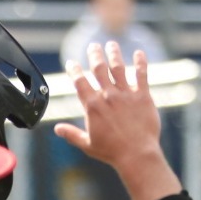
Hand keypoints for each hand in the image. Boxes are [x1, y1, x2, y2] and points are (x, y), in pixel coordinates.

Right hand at [54, 43, 163, 171]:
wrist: (137, 154)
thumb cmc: (112, 152)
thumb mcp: (87, 144)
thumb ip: (71, 134)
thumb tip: (57, 129)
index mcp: (93, 106)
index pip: (79, 82)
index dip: (74, 70)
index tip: (71, 63)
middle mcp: (108, 96)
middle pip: (99, 68)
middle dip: (94, 54)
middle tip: (93, 46)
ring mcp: (126, 94)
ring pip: (118, 67)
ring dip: (114, 54)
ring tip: (111, 44)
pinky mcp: (143, 96)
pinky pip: (142, 74)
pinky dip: (140, 62)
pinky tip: (139, 53)